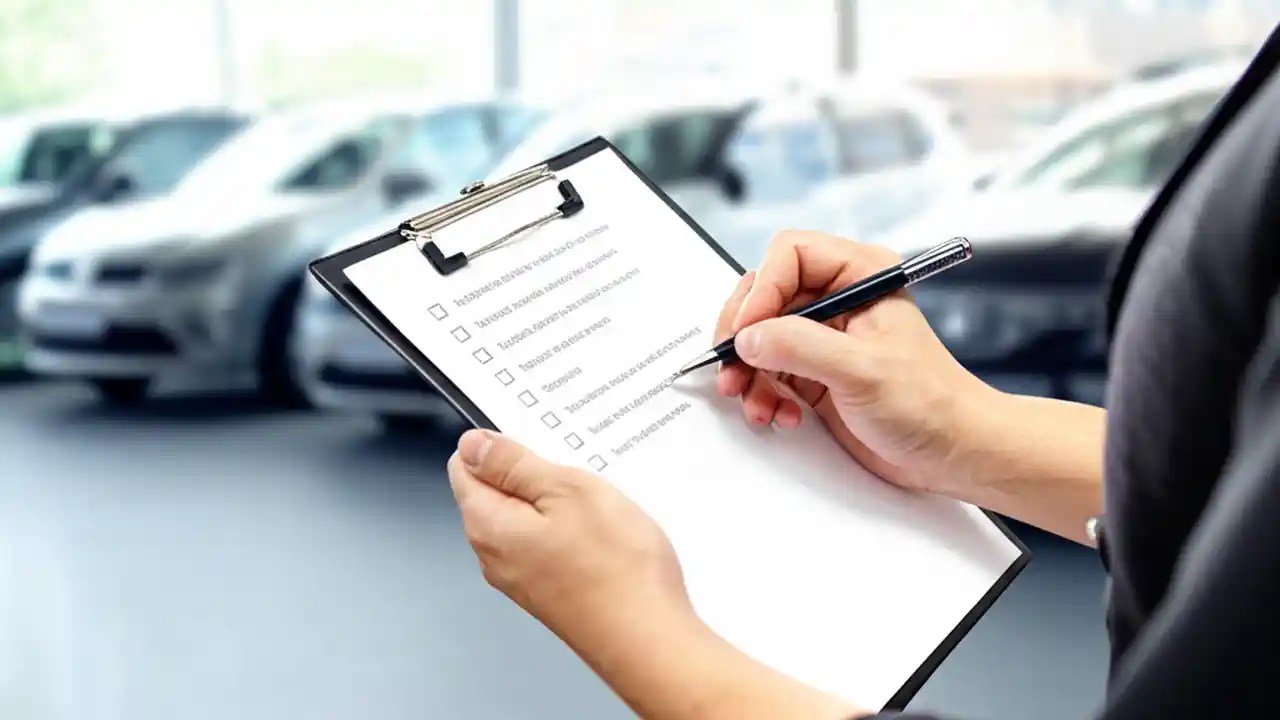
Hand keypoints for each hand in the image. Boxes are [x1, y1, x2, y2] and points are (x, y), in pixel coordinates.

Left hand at [448, 430, 863, 718]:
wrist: (651, 641)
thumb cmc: (617, 569)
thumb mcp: (566, 490)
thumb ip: (514, 465)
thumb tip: (474, 444)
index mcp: (488, 524)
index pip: (464, 466)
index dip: (497, 444)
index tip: (534, 438)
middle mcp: (496, 555)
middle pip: (497, 491)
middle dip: (533, 471)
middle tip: (578, 469)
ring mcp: (524, 577)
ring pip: (530, 517)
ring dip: (560, 500)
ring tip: (600, 501)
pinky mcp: (553, 589)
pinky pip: (552, 543)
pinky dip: (575, 528)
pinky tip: (607, 530)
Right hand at [717, 230, 992, 493]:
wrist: (949, 452)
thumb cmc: (929, 403)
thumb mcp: (861, 370)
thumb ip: (800, 347)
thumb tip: (748, 338)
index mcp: (860, 274)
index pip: (789, 256)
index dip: (761, 290)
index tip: (746, 331)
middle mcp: (839, 298)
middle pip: (765, 295)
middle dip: (743, 335)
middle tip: (731, 367)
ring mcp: (824, 336)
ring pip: (759, 336)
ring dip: (748, 372)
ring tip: (754, 401)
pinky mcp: (815, 372)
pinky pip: (768, 371)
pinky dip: (763, 394)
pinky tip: (780, 414)